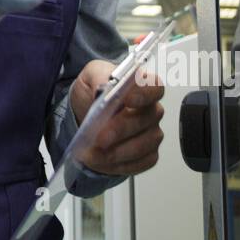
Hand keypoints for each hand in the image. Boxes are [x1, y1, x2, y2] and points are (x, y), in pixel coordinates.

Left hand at [68, 60, 164, 175]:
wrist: (84, 113)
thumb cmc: (93, 91)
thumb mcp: (90, 74)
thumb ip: (98, 76)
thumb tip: (103, 87)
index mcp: (142, 86)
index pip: (155, 87)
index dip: (144, 94)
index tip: (127, 99)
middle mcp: (151, 110)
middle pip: (147, 119)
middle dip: (122, 130)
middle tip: (100, 138)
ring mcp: (151, 133)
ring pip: (144, 144)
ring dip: (118, 151)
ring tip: (94, 154)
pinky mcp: (147, 154)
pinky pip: (141, 163)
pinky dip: (120, 165)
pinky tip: (102, 162)